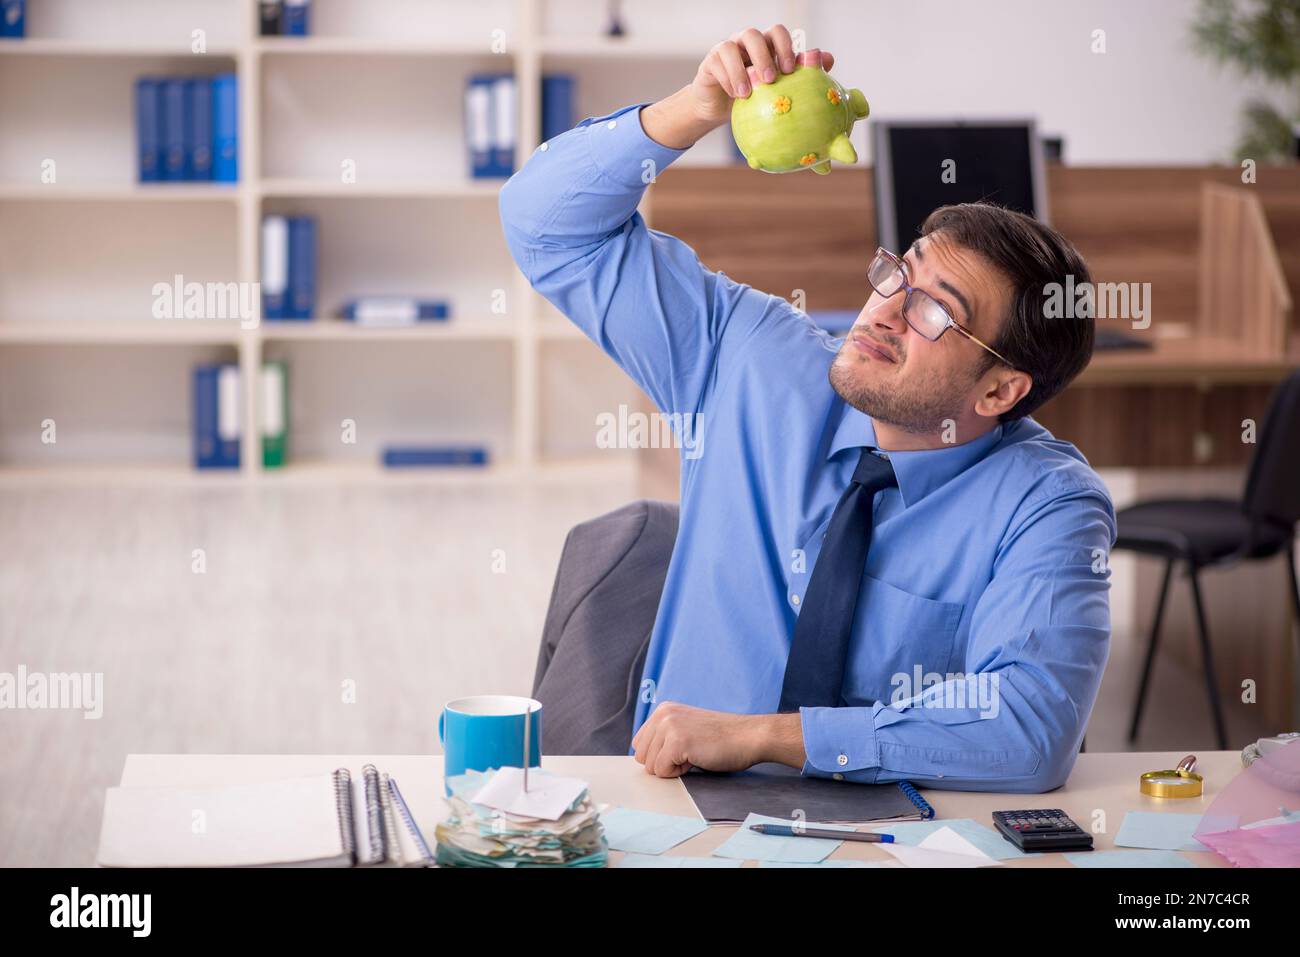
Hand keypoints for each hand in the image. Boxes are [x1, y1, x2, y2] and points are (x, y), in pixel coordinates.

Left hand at [631, 701, 806, 777]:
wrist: (749, 736)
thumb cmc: (722, 739)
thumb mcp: (686, 729)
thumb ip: (664, 737)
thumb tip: (643, 758)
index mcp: (663, 710)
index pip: (640, 744)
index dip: (660, 755)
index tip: (683, 749)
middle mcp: (662, 714)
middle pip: (642, 757)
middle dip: (664, 763)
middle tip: (691, 753)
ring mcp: (669, 726)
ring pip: (650, 766)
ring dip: (672, 768)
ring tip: (695, 754)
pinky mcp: (677, 742)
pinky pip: (662, 771)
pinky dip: (679, 773)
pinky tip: (697, 758)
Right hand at [689, 25, 812, 125]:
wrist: (721, 110)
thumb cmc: (753, 98)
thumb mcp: (778, 89)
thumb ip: (801, 74)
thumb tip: (828, 60)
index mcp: (765, 46)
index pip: (776, 32)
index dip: (785, 46)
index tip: (790, 70)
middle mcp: (745, 44)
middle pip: (754, 35)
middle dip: (763, 56)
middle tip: (771, 80)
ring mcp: (726, 50)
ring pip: (730, 46)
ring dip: (741, 69)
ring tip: (748, 93)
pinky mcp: (710, 62)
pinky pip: (717, 63)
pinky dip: (727, 79)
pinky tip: (736, 96)